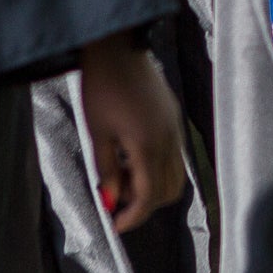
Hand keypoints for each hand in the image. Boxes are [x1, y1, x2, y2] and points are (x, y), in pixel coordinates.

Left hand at [74, 33, 185, 236]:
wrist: (118, 46)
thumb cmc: (101, 86)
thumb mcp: (97, 132)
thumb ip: (108, 169)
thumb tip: (110, 200)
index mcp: (148, 145)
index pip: (148, 196)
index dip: (132, 216)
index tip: (115, 226)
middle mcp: (169, 139)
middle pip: (168, 191)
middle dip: (143, 203)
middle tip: (115, 198)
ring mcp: (175, 128)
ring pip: (175, 175)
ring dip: (152, 186)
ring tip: (123, 176)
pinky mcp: (173, 118)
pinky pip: (174, 155)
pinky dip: (157, 167)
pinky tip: (132, 155)